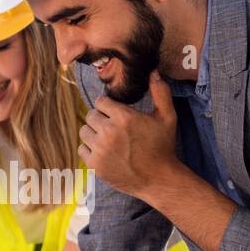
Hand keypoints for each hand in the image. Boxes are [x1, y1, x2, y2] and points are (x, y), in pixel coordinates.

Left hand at [78, 71, 177, 199]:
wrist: (159, 179)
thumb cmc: (163, 146)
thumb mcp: (167, 117)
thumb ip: (160, 92)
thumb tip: (153, 72)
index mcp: (124, 117)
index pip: (101, 101)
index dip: (108, 106)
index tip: (115, 113)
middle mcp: (109, 132)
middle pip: (91, 115)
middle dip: (100, 118)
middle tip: (113, 127)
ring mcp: (100, 150)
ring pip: (84, 131)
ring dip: (94, 133)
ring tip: (107, 139)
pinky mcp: (95, 166)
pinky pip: (82, 149)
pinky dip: (90, 150)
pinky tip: (103, 151)